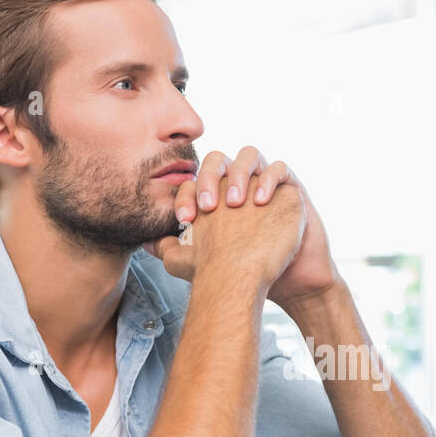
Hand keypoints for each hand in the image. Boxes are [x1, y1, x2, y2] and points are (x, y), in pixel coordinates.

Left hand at [144, 171, 305, 294]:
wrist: (287, 280)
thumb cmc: (248, 271)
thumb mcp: (202, 263)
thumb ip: (172, 251)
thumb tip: (145, 243)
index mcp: (217, 195)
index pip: (196, 180)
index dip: (186, 195)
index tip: (184, 219)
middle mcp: (239, 183)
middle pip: (219, 160)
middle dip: (211, 178)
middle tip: (209, 206)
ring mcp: (264, 182)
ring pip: (249, 156)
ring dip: (239, 175)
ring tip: (235, 202)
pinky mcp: (290, 187)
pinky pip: (280, 168)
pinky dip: (268, 180)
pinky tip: (260, 202)